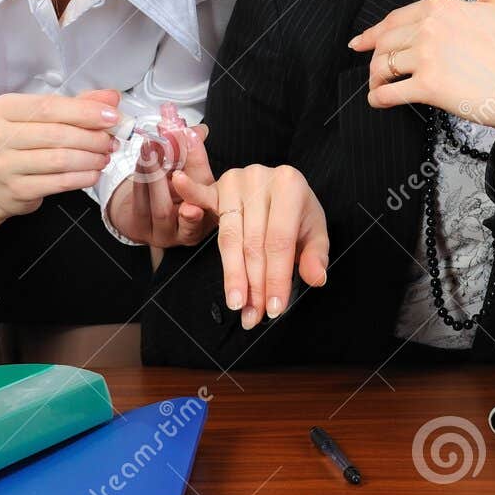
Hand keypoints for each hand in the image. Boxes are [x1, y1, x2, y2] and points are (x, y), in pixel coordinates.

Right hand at [0, 88, 120, 219]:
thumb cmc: (23, 143)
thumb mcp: (45, 118)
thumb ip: (78, 104)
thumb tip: (111, 97)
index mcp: (3, 108)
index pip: (49, 106)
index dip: (85, 111)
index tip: (112, 117)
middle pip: (57, 133)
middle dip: (92, 137)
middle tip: (111, 141)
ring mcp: (4, 164)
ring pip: (60, 159)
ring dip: (91, 158)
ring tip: (104, 156)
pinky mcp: (16, 189)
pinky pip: (59, 182)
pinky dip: (82, 177)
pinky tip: (94, 173)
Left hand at [106, 122, 215, 246]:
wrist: (142, 215)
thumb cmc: (170, 192)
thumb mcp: (187, 172)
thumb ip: (192, 151)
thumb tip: (199, 129)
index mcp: (209, 211)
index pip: (209, 188)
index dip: (199, 161)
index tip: (190, 136)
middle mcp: (193, 229)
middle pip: (192, 204)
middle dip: (184, 174)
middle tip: (173, 145)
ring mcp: (166, 233)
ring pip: (162, 208)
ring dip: (156, 174)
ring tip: (151, 147)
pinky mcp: (142, 231)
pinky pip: (141, 204)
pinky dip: (141, 177)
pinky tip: (142, 157)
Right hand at [170, 163, 328, 328]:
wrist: (282, 187)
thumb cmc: (297, 212)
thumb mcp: (314, 231)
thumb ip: (315, 255)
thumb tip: (316, 278)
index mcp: (289, 185)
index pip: (279, 241)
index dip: (275, 278)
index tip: (274, 308)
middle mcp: (259, 178)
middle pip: (252, 243)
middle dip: (253, 285)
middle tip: (252, 316)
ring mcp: (235, 180)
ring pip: (229, 237)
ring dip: (232, 274)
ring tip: (236, 303)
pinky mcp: (216, 186)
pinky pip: (201, 195)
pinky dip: (190, 193)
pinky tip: (179, 184)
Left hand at [347, 0, 494, 169]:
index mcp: (440, 5)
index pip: (395, 19)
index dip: (376, 33)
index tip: (363, 42)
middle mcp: (430, 26)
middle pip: (385, 42)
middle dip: (375, 58)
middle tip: (374, 70)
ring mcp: (427, 56)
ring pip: (382, 66)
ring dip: (376, 79)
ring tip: (378, 86)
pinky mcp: (428, 85)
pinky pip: (388, 92)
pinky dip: (377, 98)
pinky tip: (378, 100)